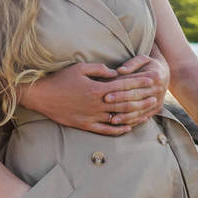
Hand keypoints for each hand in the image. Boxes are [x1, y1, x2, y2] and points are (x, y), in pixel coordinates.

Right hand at [23, 62, 152, 135]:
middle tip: (156, 95)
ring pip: (118, 117)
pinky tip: (128, 127)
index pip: (124, 85)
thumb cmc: (60, 79)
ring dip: (134, 115)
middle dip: (142, 98)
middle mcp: (96, 104)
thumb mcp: (80, 68)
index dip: (139, 82)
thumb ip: (100, 69)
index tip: (151, 79)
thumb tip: (116, 72)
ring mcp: (91, 116)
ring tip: (147, 112)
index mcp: (97, 89)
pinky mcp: (85, 125)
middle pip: (125, 102)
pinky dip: (118, 129)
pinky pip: (105, 130)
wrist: (41, 95)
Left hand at [106, 54, 168, 127]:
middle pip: (136, 98)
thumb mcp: (143, 59)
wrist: (165, 73)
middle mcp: (158, 90)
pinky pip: (144, 117)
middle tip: (105, 107)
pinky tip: (121, 126)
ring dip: (125, 117)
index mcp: (154, 76)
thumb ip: (131, 63)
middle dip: (119, 103)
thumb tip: (120, 71)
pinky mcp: (157, 109)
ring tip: (112, 120)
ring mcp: (158, 101)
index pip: (133, 84)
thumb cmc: (148, 65)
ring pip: (140, 111)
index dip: (118, 90)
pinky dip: (132, 122)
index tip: (105, 94)